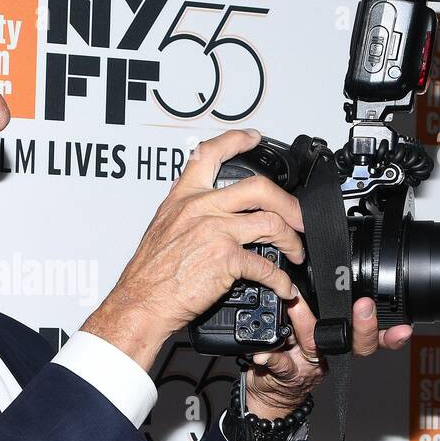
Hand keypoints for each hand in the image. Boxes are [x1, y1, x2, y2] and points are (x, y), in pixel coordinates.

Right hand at [81, 129, 305, 371]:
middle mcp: (201, 208)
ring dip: (292, 241)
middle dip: (289, 204)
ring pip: (272, 224)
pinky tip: (284, 286)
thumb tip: (211, 219)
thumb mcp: (161, 230)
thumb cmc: (148, 275)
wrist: (141, 302)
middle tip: (298, 217)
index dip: (236, 140)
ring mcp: (215, 231)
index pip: (209, 154)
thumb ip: (187, 216)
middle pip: (260, 188)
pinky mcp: (226, 258)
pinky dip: (281, 280)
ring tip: (296, 253)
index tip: (253, 138)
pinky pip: (266, 266)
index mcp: (183, 198)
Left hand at [244, 295, 413, 419]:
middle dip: (363, 326)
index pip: (371, 337)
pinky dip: (272, 357)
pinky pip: (280, 364)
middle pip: (353, 342)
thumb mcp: (315, 332)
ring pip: (314, 344)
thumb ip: (325, 310)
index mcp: (340, 344)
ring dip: (307, 322)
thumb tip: (333, 273)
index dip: (388, 334)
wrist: (273, 393)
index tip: (402, 328)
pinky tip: (265, 352)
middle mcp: (329, 355)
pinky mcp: (286, 373)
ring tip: (297, 304)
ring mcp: (309, 365)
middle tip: (365, 306)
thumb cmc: (293, 357)